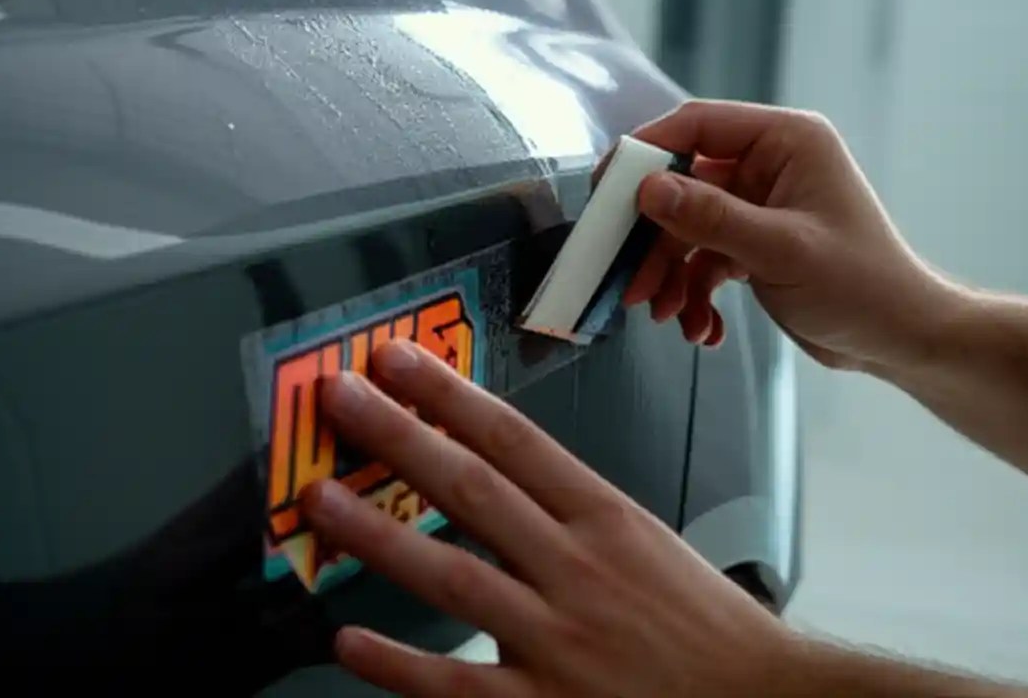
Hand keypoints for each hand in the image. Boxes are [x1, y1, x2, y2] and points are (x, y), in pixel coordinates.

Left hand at [301, 340, 798, 696]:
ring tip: (320, 500)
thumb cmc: (706, 625)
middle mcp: (578, 568)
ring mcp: (559, 638)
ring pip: (451, 575)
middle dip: (397, 436)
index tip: (397, 362)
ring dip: (378, 534)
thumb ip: (571, 511)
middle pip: (472, 488)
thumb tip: (495, 472)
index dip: (447, 394)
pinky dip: (399, 663)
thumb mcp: (647, 543)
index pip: (514, 438)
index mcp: (608, 517)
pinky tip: (349, 639)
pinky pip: (457, 684)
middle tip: (340, 400)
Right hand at [621, 99, 955, 370]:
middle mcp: (769, 166)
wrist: (899, 339)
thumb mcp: (780, 250)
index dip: (646, 152)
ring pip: (686, 229)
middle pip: (682, 185)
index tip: (607, 189)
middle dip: (654, 239)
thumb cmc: (863, 285)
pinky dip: (694, 294)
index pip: (697, 125)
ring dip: (670, 275)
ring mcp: (758, 206)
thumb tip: (647, 190)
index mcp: (786, 141)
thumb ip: (710, 218)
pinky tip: (701, 328)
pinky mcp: (753, 244)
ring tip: (664, 314)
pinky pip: (702, 260)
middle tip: (629, 277)